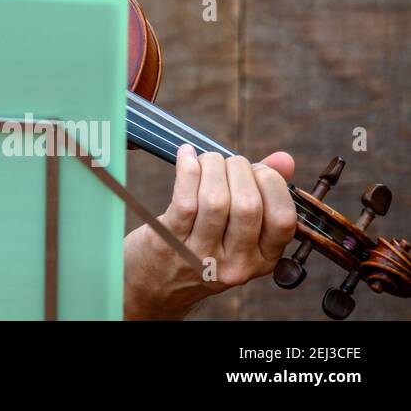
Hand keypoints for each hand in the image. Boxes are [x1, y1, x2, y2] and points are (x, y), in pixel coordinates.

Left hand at [123, 144, 296, 318]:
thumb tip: (284, 159)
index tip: (257, 169)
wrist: (156, 284)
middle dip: (238, 169)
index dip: (272, 184)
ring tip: (206, 160)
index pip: (283, 219)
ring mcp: (203, 256)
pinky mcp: (172, 242)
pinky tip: (185, 155)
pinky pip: (184, 198)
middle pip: (248, 204)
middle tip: (226, 162)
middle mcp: (237, 263)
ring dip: (212, 166)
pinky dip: (187, 168)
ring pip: (215, 199)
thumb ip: (264, 194)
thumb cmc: (201, 246)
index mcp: (263, 259)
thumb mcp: (238, 232)